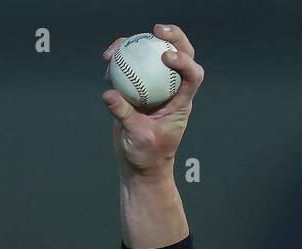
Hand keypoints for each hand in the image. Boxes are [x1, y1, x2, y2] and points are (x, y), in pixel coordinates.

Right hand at [101, 24, 204, 179]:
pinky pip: (133, 67)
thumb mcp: (137, 137)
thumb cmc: (147, 156)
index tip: (167, 56)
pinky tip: (108, 59)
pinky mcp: (139, 89)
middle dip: (174, 38)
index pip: (193, 77)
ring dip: (140, 43)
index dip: (185, 62)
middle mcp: (172, 91)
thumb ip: (125, 116)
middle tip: (156, 29)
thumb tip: (109, 94)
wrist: (140, 165)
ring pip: (155, 57)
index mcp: (181, 104)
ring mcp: (156, 88)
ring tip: (118, 45)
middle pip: (181, 56)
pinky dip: (121, 59)